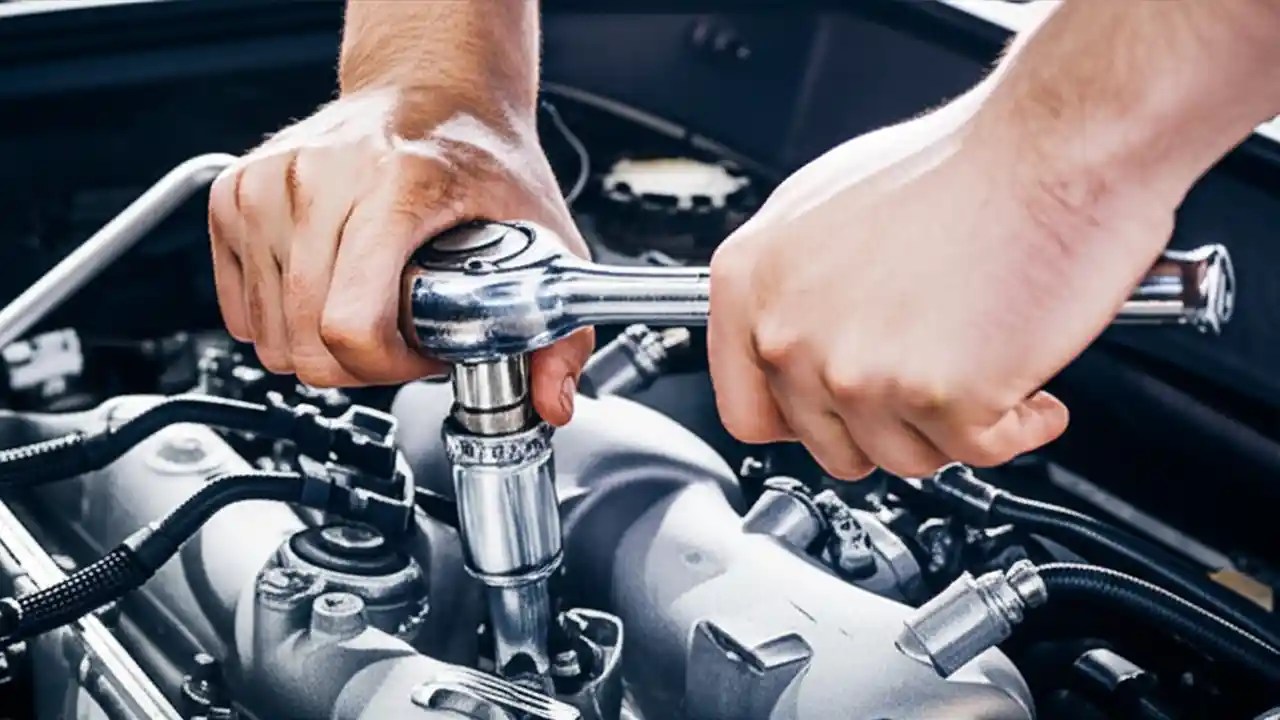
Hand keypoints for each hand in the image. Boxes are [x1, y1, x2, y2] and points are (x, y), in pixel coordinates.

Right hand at [208, 87, 592, 425]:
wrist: (429, 90)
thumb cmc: (474, 157)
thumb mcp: (544, 236)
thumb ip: (562, 331)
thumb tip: (552, 401)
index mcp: (394, 184)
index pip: (351, 325)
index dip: (391, 366)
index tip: (425, 350)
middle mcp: (318, 177)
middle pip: (307, 344)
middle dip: (363, 363)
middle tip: (405, 330)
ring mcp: (265, 184)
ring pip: (271, 337)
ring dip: (321, 343)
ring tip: (371, 303)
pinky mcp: (232, 195)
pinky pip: (241, 313)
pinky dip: (282, 322)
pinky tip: (327, 290)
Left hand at [707, 112, 1177, 478]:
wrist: (1056, 145)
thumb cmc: (964, 162)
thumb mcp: (826, 205)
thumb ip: (791, 287)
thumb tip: (789, 338)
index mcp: (751, 282)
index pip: (745, 410)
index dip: (807, 419)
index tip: (844, 410)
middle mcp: (789, 331)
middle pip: (828, 445)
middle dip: (889, 421)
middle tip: (934, 369)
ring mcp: (857, 372)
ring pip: (900, 458)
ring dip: (950, 424)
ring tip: (982, 353)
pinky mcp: (936, 397)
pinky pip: (977, 453)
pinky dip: (1017, 425)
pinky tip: (1025, 377)